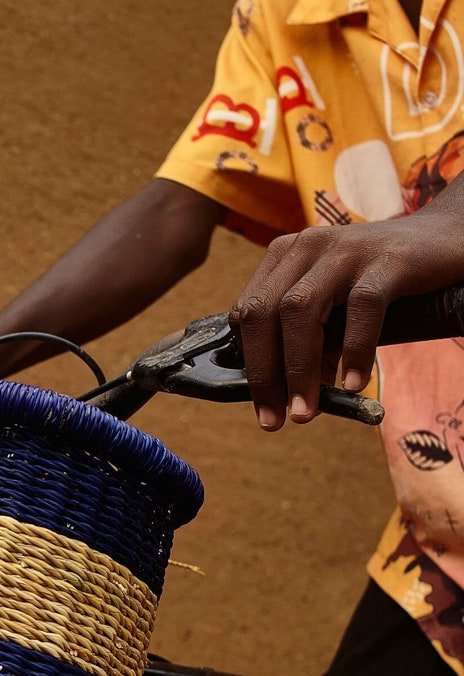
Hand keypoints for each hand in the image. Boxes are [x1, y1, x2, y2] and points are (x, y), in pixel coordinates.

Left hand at [230, 178, 463, 430]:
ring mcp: (346, 249)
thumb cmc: (382, 281)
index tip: (262, 406)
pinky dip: (353, 349)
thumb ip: (310, 338)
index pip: (247, 313)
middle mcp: (307, 247)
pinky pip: (362, 307)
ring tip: (305, 411)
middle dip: (265, 373)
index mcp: (285, 256)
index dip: (249, 364)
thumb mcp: (334, 305)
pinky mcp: (388, 259)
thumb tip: (289, 395)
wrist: (447, 238)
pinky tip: (353, 384)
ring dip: (299, 369)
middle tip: (275, 420)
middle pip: (264, 313)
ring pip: (300, 310)